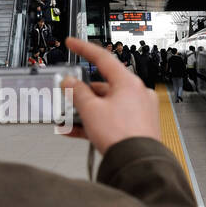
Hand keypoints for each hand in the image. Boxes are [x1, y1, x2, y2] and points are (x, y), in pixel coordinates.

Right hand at [60, 36, 159, 153]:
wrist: (137, 162)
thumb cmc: (122, 135)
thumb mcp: (91, 110)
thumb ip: (76, 92)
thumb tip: (70, 83)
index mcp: (129, 83)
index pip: (103, 58)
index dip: (84, 49)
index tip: (72, 43)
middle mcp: (138, 94)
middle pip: (104, 86)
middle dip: (82, 93)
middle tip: (66, 97)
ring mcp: (139, 111)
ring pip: (106, 104)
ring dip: (86, 110)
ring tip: (67, 119)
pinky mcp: (137, 126)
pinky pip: (112, 119)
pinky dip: (95, 122)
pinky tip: (76, 130)